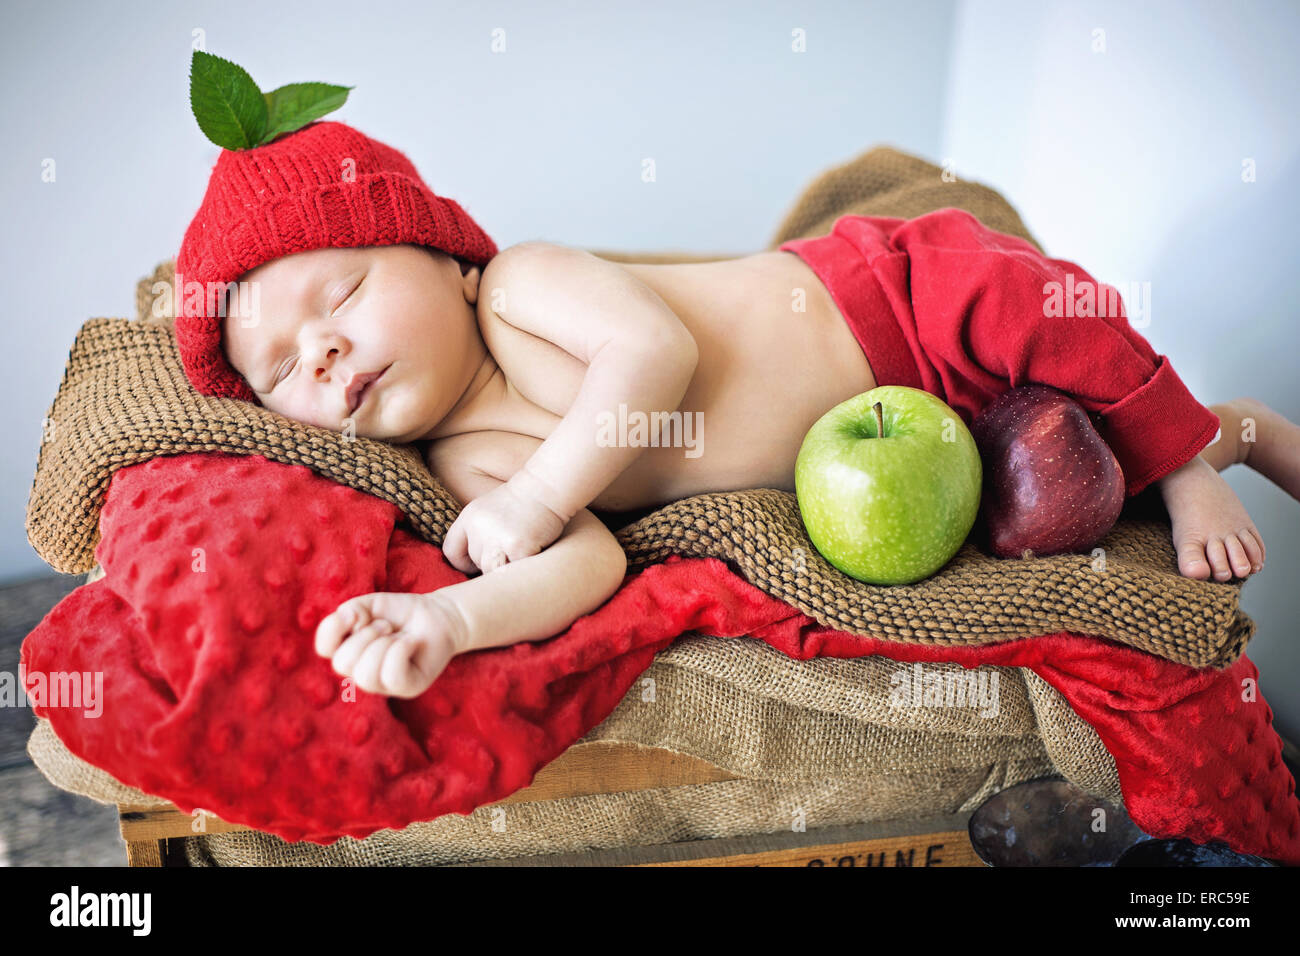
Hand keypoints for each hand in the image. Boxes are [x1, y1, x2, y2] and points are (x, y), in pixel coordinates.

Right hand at [314, 591, 465, 698]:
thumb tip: (346, 619)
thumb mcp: (370, 605)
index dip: (333, 629)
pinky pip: (393, 675)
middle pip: (342, 663)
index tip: (356, 613)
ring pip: (365, 675)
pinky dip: (402, 650)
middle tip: (386, 625)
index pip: (324, 648)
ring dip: (383, 645)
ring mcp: (383, 684)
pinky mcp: (407, 688)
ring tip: (397, 635)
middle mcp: (360, 671)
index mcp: (348, 651)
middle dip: (366, 636)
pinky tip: (411, 642)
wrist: (437, 614)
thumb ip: (350, 611)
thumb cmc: (401, 612)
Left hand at [442, 477, 567, 574]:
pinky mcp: (517, 547)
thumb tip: (477, 566)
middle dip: (493, 562)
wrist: (547, 486)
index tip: (479, 563)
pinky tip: (534, 551)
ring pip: (491, 570)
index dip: (464, 562)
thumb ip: (480, 533)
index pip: (452, 551)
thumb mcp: (492, 511)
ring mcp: (497, 537)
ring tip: (522, 553)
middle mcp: (478, 527)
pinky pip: (514, 570)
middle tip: (512, 551)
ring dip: (506, 568)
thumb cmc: (525, 503)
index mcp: (469, 517)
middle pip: (476, 563)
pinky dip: (524, 566)